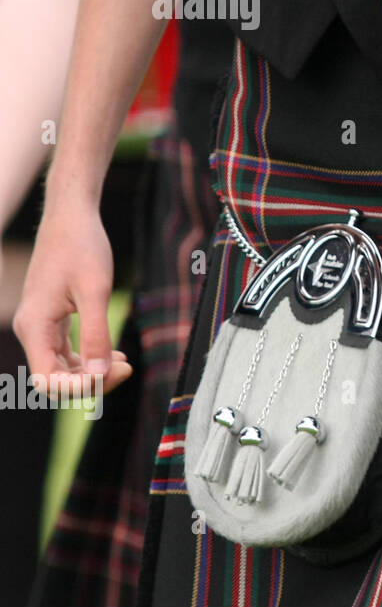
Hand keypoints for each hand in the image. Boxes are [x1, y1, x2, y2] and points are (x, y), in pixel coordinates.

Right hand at [14, 197, 131, 395]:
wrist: (71, 219)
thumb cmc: (82, 248)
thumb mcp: (95, 291)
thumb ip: (95, 334)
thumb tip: (99, 373)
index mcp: (33, 326)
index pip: (48, 380)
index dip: (79, 387)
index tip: (114, 372)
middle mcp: (30, 330)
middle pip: (56, 377)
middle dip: (91, 380)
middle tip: (127, 366)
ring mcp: (39, 326)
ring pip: (62, 366)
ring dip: (92, 371)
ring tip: (126, 362)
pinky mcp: (50, 320)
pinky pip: (66, 351)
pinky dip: (89, 357)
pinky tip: (116, 355)